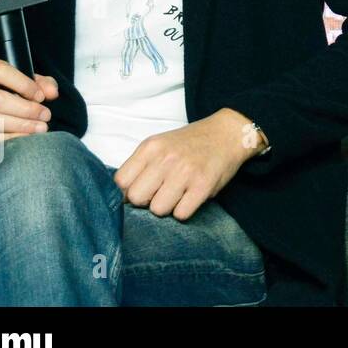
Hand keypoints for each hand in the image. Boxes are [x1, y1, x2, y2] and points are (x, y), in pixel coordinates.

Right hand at [0, 57, 57, 146]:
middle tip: (45, 116)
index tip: (41, 97)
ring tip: (39, 129)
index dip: (23, 84)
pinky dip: (6, 140)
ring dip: (18, 127)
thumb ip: (41, 82)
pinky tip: (23, 138)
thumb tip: (51, 93)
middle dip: (25, 110)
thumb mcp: (22, 78)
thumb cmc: (5, 87)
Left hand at [114, 109, 262, 220]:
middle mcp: (166, 158)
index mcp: (151, 147)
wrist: (227, 134)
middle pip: (137, 198)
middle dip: (146, 201)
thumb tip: (123, 197)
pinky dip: (185, 210)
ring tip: (178, 194)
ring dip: (167, 207)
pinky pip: (181, 214)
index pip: (121, 181)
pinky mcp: (203, 185)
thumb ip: (140, 166)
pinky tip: (190, 198)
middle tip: (161, 193)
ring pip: (158, 209)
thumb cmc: (190, 144)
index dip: (128, 191)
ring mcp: (185, 172)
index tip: (142, 189)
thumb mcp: (160, 145)